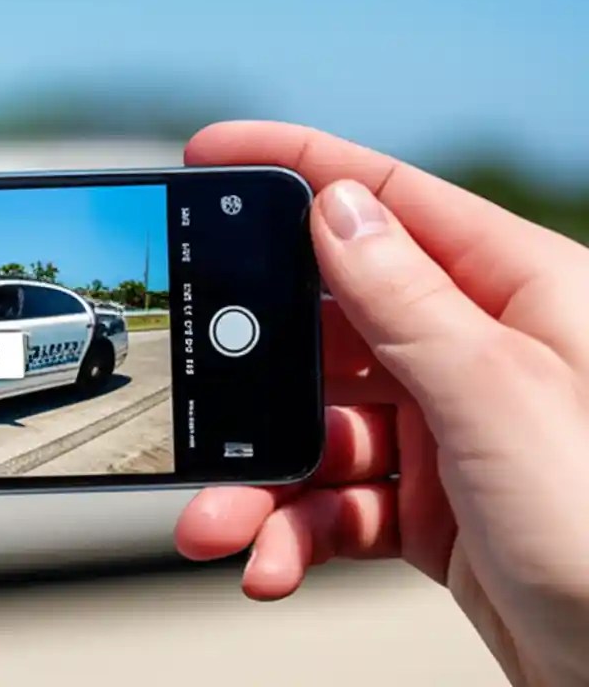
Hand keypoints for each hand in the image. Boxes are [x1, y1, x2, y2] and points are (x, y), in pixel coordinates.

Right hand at [174, 121, 588, 685]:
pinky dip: (298, 529)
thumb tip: (335, 210)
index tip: (214, 154)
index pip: (390, 202)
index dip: (297, 168)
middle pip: (333, 330)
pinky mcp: (435, 505)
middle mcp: (482, 353)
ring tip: (223, 523)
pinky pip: (340, 499)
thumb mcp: (501, 399)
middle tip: (192, 396)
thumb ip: (410, 302)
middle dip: (252, 377)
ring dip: (262, 480)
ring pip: (324, 429)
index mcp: (520, 293)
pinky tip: (274, 559)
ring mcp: (454, 430)